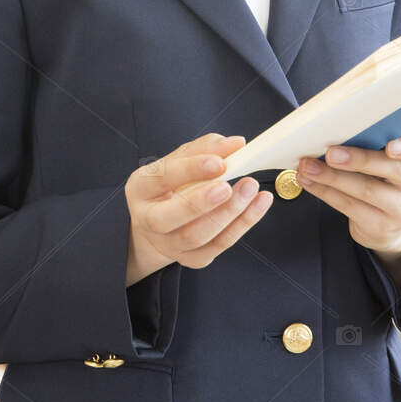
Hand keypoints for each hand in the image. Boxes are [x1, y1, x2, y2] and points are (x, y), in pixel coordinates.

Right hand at [124, 133, 271, 285]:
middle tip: (228, 187)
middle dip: (200, 202)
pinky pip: (219, 245)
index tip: (219, 161)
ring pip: (197, 236)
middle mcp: (149, 220)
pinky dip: (243, 224)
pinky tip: (260, 203)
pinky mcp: (192, 258)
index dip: (190, 169)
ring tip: (250, 189)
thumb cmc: (172, 185)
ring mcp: (169, 243)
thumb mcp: (179, 161)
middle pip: (168, 218)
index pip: (161, 178)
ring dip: (228, 213)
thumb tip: (235, 144)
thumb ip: (204, 149)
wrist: (161, 222)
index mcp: (141, 188)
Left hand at [296, 133, 400, 259]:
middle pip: (392, 169)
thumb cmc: (384, 178)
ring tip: (308, 166)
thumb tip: (332, 131)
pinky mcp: (381, 225)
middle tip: (331, 153)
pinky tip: (309, 181)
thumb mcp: (389, 161)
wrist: (390, 224)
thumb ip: (373, 145)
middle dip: (359, 160)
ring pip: (366, 189)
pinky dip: (325, 191)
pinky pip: (349, 206)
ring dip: (331, 177)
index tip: (391, 146)